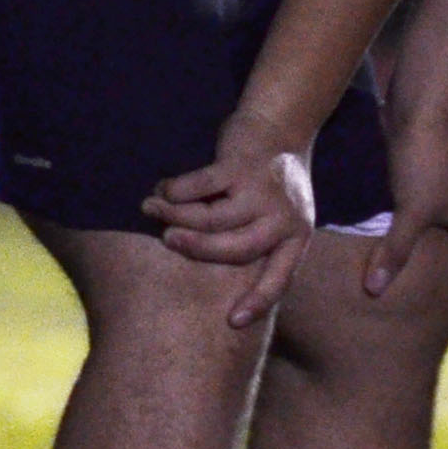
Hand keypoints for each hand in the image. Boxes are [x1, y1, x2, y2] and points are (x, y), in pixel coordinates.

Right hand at [146, 111, 316, 325]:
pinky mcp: (240, 166)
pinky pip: (196, 187)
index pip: (280, 278)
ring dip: (174, 216)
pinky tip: (164, 189)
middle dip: (195, 249)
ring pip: (209, 219)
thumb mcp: (278, 215)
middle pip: (234, 250)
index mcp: (296, 236)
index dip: (257, 301)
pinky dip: (174, 190)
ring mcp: (264, 192)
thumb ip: (256, 242)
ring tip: (152, 209)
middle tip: (167, 241)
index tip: (234, 322)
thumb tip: (213, 281)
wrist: (281, 126)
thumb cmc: (270, 183)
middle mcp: (284, 218)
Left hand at [370, 122, 447, 301]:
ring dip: (423, 242)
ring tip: (400, 260)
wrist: (419, 112)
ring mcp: (445, 186)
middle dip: (443, 266)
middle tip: (421, 288)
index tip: (447, 302)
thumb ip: (395, 252)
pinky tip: (382, 226)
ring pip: (437, 223)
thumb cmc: (422, 164)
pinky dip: (408, 221)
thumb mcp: (410, 213)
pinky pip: (420, 206)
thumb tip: (375, 292)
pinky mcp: (425, 171)